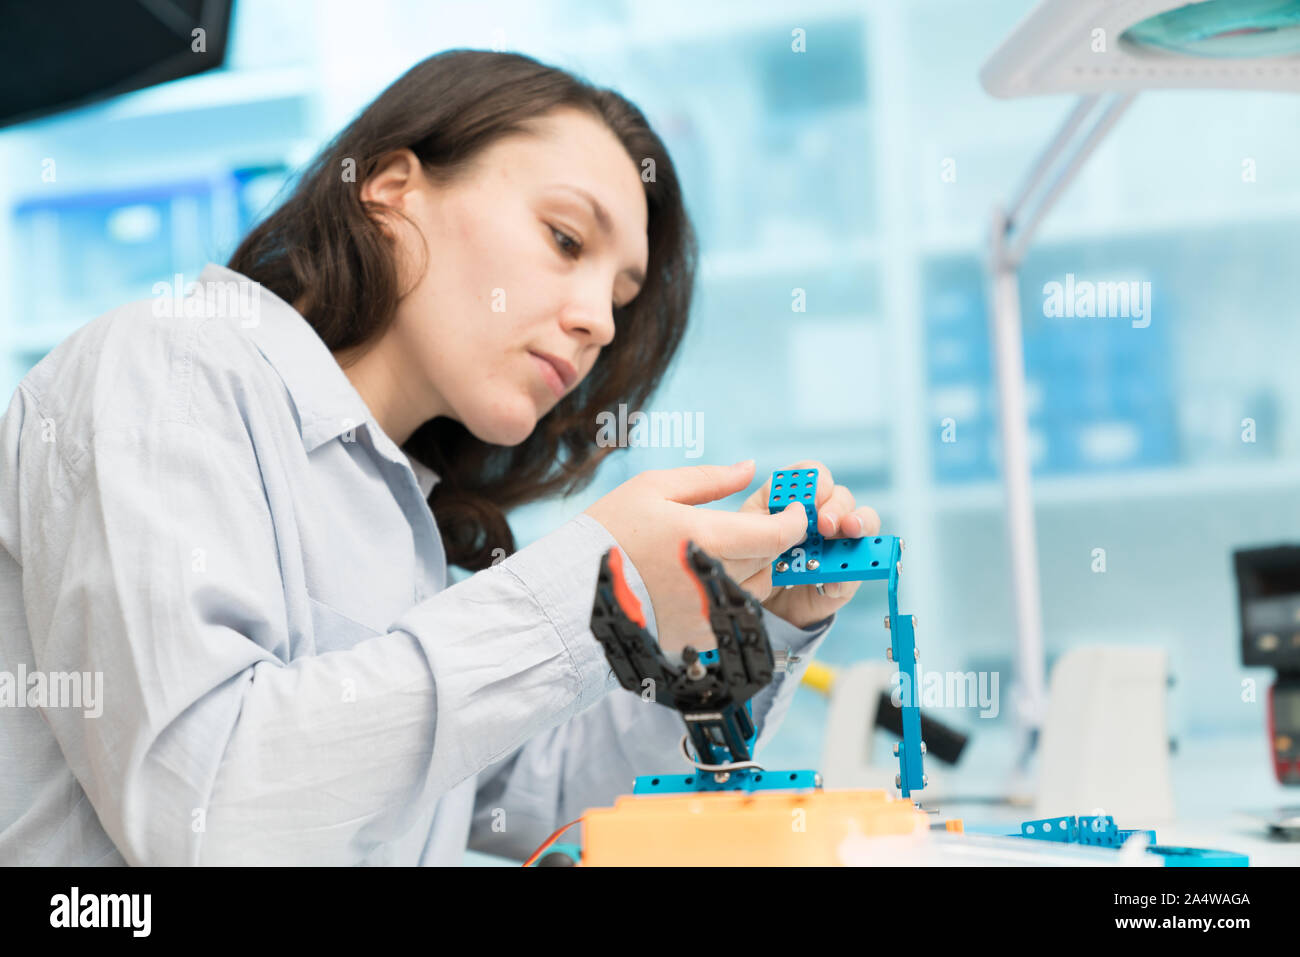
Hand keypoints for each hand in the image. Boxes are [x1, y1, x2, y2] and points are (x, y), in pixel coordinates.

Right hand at [584, 460, 808, 654]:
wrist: (571, 593)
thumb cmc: (609, 532)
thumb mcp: (653, 489)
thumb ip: (709, 479)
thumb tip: (750, 468)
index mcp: (706, 538)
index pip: (777, 534)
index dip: (795, 520)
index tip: (795, 510)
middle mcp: (713, 580)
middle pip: (770, 559)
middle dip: (771, 538)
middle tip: (752, 523)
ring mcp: (707, 614)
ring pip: (757, 587)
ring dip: (754, 566)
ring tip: (724, 549)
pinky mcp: (698, 637)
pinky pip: (734, 611)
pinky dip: (731, 592)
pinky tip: (703, 578)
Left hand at [735, 460, 880, 628]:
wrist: (762, 607)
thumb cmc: (754, 563)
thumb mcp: (750, 538)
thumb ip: (769, 522)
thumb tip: (796, 510)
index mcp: (793, 501)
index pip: (814, 474)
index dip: (817, 481)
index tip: (813, 496)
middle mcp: (821, 516)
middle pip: (841, 496)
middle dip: (837, 507)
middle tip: (825, 524)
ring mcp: (837, 542)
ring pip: (863, 521)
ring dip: (859, 523)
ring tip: (849, 533)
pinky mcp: (847, 572)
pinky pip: (860, 566)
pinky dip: (850, 571)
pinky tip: (833, 581)